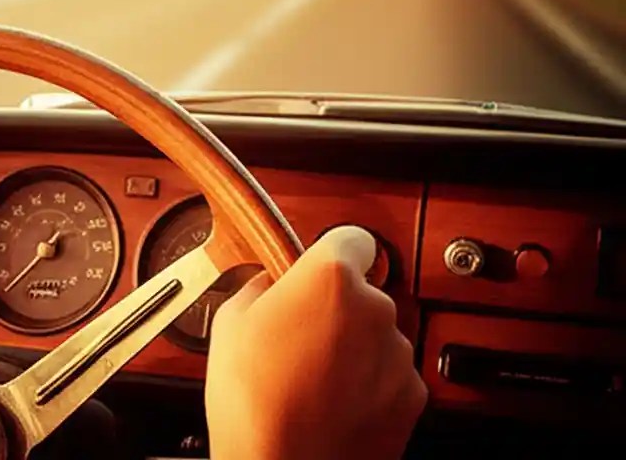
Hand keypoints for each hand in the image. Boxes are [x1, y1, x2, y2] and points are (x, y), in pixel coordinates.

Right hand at [205, 226, 425, 459]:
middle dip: (332, 307)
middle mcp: (373, 308)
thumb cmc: (254, 404)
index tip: (315, 267)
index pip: (350, 237)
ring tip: (309, 377)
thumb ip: (258, 290)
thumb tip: (269, 285)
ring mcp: (397, 353)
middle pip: (359, 291)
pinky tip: (331, 402)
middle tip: (296, 336)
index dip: (329, 252)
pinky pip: (388, 373)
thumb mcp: (229, 326)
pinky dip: (367, 383)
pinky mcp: (412, 393)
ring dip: (350, 346)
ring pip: (374, 334)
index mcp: (328, 278)